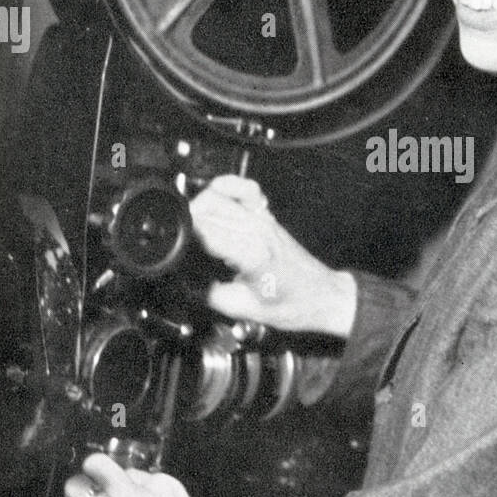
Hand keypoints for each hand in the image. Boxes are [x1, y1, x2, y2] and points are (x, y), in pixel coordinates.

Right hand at [189, 174, 356, 335]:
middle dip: (188, 221)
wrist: (321, 295)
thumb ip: (210, 296)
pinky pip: (243, 188)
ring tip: (193, 224)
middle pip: (208, 207)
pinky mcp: (266, 216)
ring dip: (199, 205)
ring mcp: (262, 219)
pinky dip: (226, 187)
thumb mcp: (245, 309)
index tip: (175, 246)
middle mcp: (256, 229)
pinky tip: (217, 199)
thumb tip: (187, 285)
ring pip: (219, 194)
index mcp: (251, 252)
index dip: (184, 236)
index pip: (206, 231)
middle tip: (181, 240)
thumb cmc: (292, 304)